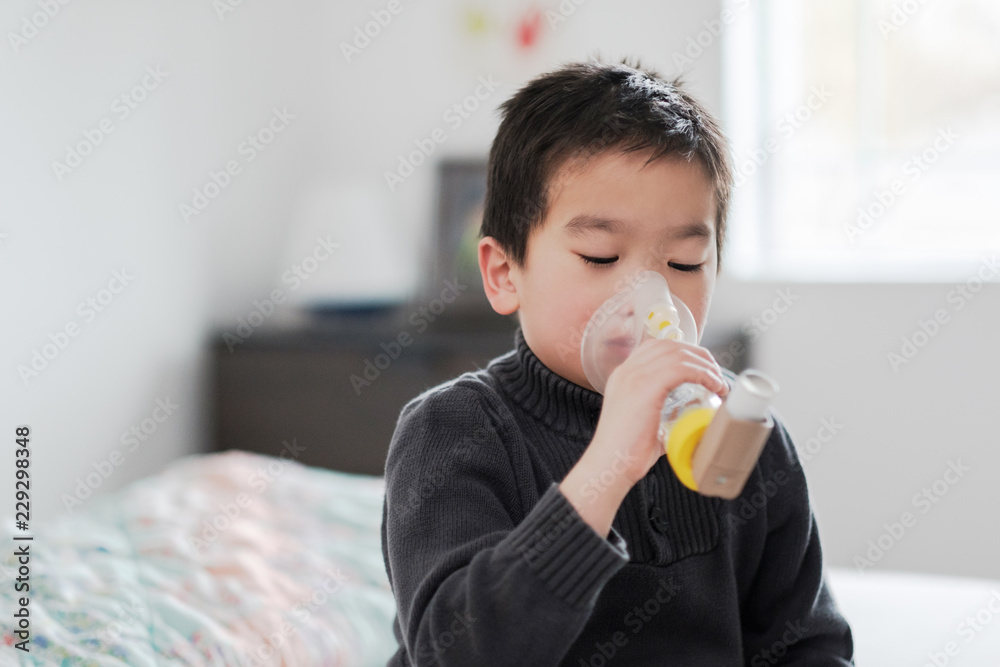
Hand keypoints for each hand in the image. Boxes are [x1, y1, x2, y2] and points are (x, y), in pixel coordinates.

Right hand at [591, 337, 729, 485]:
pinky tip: (714, 386)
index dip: (684, 352)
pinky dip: (703, 374)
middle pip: (669, 345)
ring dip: (705, 365)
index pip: (656, 347)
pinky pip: (682, 369)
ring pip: (678, 354)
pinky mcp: (645, 387)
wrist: (609, 465)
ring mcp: (634, 377)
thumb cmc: (627, 453)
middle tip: (716, 373)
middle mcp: (626, 371)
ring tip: (719, 382)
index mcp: (623, 376)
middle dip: (698, 355)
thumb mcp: (645, 423)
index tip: (702, 367)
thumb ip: (664, 414)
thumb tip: (690, 418)